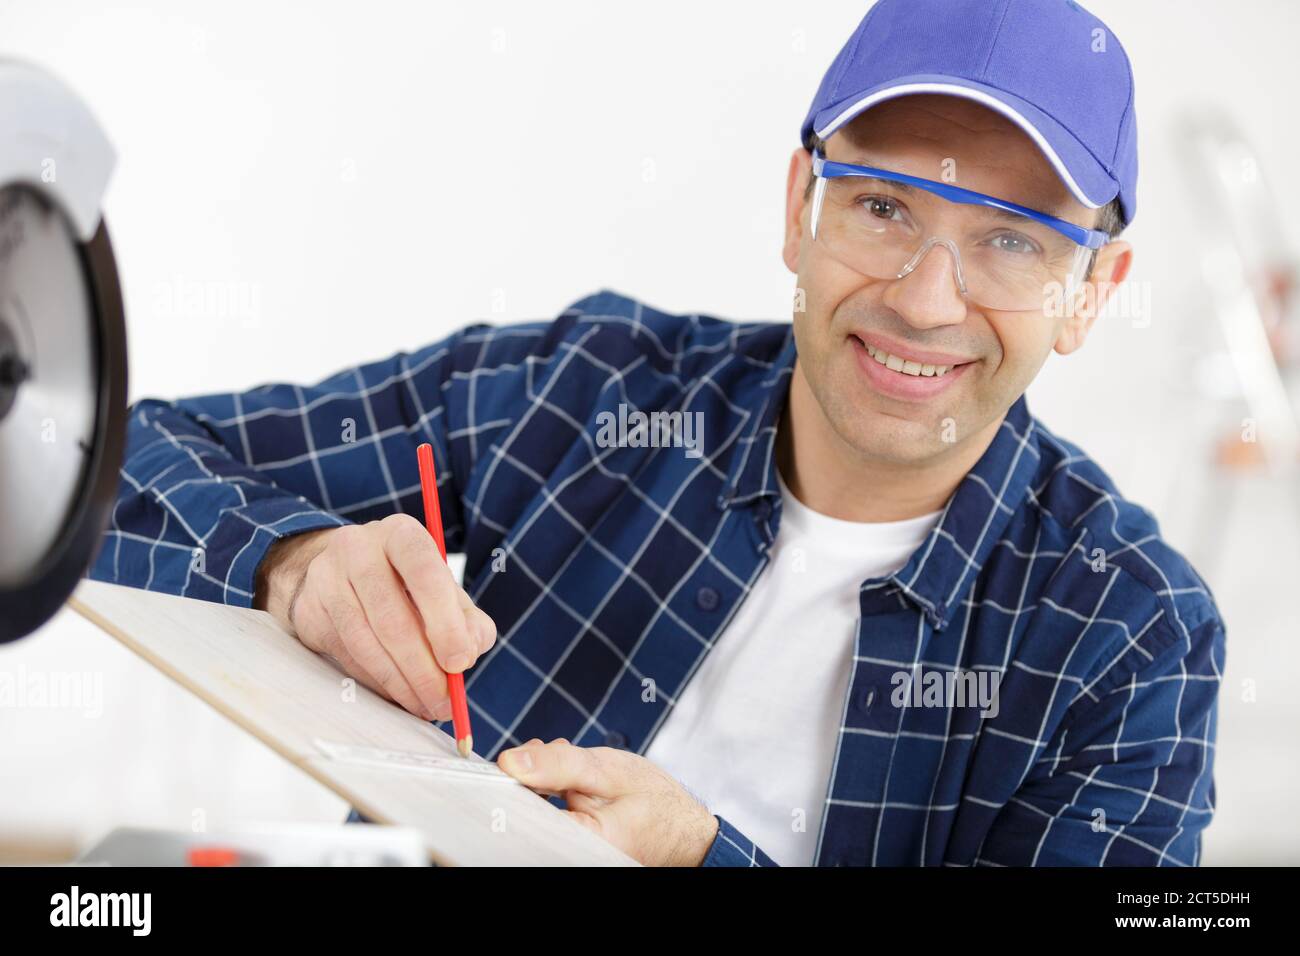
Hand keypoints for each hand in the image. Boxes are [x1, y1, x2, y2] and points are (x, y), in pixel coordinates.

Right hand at [254, 515, 495, 720]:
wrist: (342, 574)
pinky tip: (398, 693)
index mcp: (403, 535)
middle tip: (444, 702)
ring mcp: (328, 576)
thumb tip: (471, 650)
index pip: (426, 574)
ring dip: (401, 683)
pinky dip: (377, 681)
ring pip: (367, 642)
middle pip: (393, 617)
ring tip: (425, 704)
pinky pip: (347, 654)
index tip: (460, 663)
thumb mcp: (443, 591)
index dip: (445, 623)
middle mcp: (360, 547)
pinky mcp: (310, 608)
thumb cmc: (405, 584)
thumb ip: (468, 620)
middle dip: (423, 669)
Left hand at [497, 739, 718, 865]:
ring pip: (534, 811)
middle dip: (528, 775)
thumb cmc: (657, 804)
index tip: (516, 758)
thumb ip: (558, 765)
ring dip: (539, 781)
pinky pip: (548, 818)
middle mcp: (567, 852)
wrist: (686, 832)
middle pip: (523, 812)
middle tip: (544, 752)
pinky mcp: (571, 846)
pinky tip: (566, 779)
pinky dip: (551, 793)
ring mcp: (569, 851)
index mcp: (576, 840)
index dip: (512, 780)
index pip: (519, 813)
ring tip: (562, 761)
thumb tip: (510, 761)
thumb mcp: (609, 771)